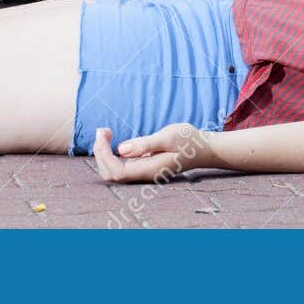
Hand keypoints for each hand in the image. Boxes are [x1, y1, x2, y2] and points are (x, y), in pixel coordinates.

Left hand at [92, 124, 213, 182]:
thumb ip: (146, 144)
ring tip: (104, 132)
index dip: (104, 155)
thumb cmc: (189, 141)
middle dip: (100, 153)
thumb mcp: (169, 137)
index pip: (116, 171)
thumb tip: (121, 150)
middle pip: (111, 174)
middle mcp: (144, 174)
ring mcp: (143, 171)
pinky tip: (112, 139)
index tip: (104, 133)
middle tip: (102, 129)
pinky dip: (111, 153)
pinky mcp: (143, 165)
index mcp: (149, 170)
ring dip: (104, 153)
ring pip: (113, 170)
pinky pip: (120, 165)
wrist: (203, 148)